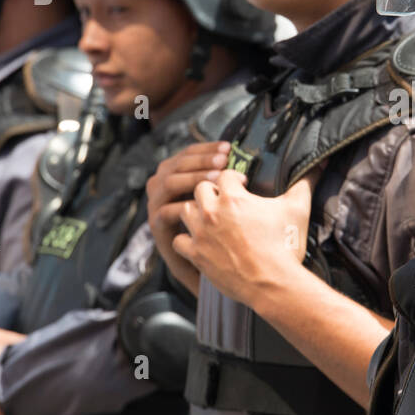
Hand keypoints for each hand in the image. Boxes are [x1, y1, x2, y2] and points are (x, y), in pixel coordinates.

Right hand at [147, 142, 231, 294]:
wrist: (211, 266)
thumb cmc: (223, 230)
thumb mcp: (223, 199)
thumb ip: (230, 178)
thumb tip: (256, 160)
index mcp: (179, 174)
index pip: (190, 153)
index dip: (207, 149)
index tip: (228, 149)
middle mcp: (164, 186)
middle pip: (178, 163)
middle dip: (201, 160)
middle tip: (223, 161)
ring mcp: (158, 205)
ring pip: (169, 182)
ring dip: (192, 177)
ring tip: (216, 179)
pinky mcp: (158, 226)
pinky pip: (164, 212)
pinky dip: (181, 207)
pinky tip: (202, 207)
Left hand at [174, 171, 313, 311]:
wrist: (273, 283)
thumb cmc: (285, 246)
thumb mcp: (297, 210)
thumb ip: (304, 184)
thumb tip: (316, 167)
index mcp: (234, 197)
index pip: (225, 174)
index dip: (234, 177)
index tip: (242, 185)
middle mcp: (212, 212)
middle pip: (199, 188)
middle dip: (211, 191)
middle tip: (223, 201)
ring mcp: (201, 234)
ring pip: (184, 211)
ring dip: (195, 212)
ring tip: (208, 219)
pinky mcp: (196, 255)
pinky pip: (178, 241)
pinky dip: (185, 240)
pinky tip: (197, 242)